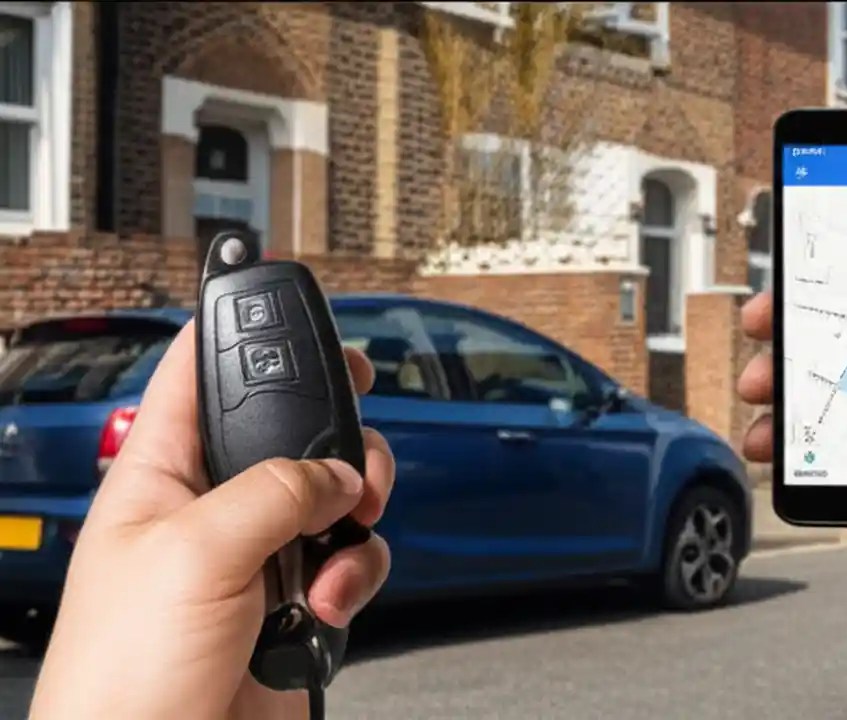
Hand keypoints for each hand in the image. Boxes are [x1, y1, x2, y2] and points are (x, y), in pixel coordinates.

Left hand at [29, 323, 394, 719]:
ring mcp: (258, 556)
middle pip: (292, 432)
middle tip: (356, 451)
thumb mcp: (194, 554)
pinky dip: (358, 576)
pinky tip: (327, 605)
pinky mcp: (297, 602)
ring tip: (339, 548)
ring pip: (337, 497)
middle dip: (338, 438)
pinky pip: (353, 561)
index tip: (281, 300)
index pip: (196, 371)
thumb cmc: (123, 676)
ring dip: (356, 520)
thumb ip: (273, 492)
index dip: (237, 327)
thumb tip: (337, 474)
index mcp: (160, 472)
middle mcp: (213, 507)